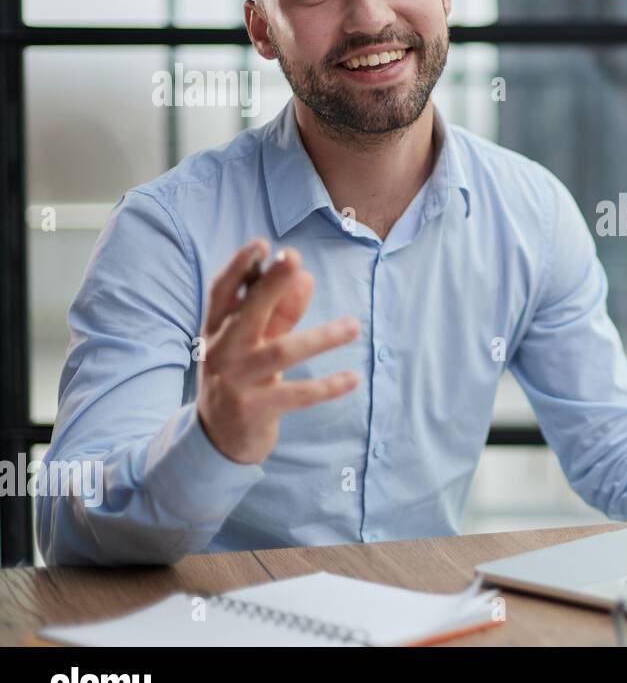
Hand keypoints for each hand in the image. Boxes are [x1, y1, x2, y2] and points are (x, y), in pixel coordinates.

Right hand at [195, 238, 360, 463]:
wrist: (218, 438)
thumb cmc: (241, 376)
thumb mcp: (255, 342)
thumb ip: (280, 312)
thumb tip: (306, 275)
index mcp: (217, 329)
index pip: (222, 292)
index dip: (240, 267)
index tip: (263, 244)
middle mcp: (222, 352)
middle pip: (248, 313)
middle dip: (270, 286)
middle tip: (293, 258)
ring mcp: (237, 382)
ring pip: (280, 354)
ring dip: (320, 337)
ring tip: (354, 326)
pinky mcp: (256, 409)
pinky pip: (297, 394)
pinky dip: (326, 387)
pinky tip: (353, 378)